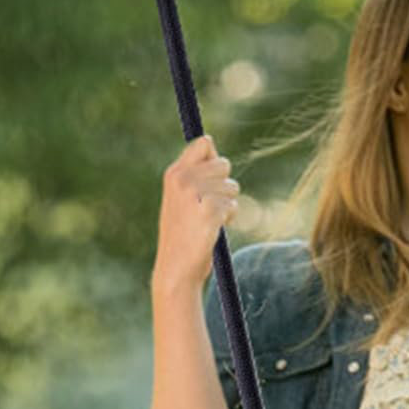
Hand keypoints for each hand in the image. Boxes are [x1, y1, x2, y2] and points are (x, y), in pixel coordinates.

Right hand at [153, 134, 243, 293]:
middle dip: (224, 186)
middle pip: (224, 165)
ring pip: (232, 187)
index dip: (213, 160)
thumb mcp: (181, 197)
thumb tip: (210, 142)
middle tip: (208, 207)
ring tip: (208, 219)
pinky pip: (234, 205)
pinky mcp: (210, 211)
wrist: (176, 267)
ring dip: (227, 204)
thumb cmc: (183, 232)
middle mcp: (183, 180)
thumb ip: (195, 172)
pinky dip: (229, 218)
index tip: (209, 179)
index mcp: (174, 173)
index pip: (204, 144)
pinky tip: (214, 228)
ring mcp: (196, 194)